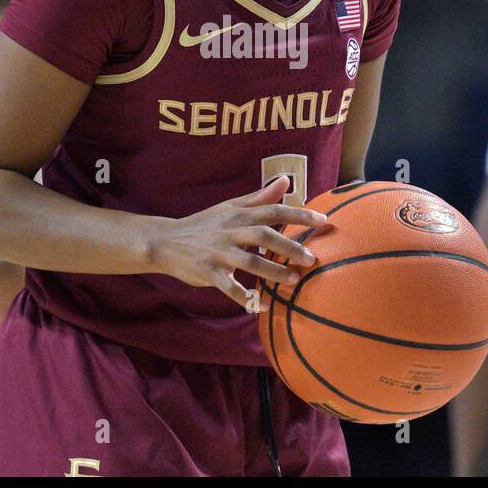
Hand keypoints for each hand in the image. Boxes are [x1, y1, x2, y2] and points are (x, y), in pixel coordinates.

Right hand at [143, 176, 325, 310]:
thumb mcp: (230, 207)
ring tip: (294, 279)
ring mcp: (218, 253)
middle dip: (290, 247)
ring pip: (250, 262)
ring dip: (274, 272)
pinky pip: (230, 288)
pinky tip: (262, 307)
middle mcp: (230, 231)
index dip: (299, 214)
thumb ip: (259, 197)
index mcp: (238, 214)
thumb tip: (286, 181)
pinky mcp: (208, 273)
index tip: (323, 220)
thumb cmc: (204, 224)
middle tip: (312, 259)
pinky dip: (246, 299)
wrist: (164, 241)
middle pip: (265, 236)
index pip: (273, 210)